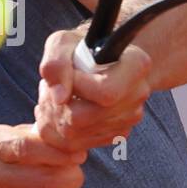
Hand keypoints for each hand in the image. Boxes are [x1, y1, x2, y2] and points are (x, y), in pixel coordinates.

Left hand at [33, 26, 152, 151]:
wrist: (99, 61)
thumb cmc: (80, 48)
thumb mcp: (63, 43)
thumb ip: (57, 63)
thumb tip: (59, 97)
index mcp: (136, 66)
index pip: (105, 92)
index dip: (76, 87)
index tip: (67, 73)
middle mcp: (138, 94)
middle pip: (84, 119)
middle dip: (56, 106)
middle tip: (48, 90)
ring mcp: (130, 118)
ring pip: (76, 136)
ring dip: (54, 118)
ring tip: (54, 98)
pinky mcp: (117, 134)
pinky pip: (78, 145)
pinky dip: (61, 130)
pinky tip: (62, 109)